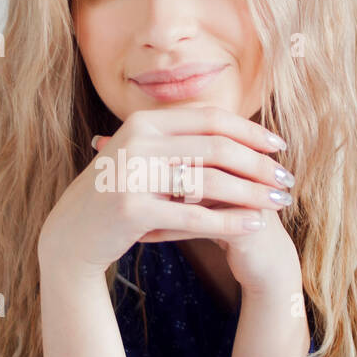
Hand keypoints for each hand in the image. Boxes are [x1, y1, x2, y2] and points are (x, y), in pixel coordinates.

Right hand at [37, 106, 293, 277]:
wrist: (70, 237)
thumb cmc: (115, 197)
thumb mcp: (141, 158)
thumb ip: (178, 141)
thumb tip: (235, 132)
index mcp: (143, 122)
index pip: (209, 119)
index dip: (249, 130)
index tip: (279, 146)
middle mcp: (137, 142)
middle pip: (215, 147)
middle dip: (258, 163)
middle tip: (286, 178)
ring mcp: (132, 175)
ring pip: (209, 181)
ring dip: (251, 193)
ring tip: (278, 202)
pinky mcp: (132, 210)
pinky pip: (193, 215)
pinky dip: (228, 220)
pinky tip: (253, 224)